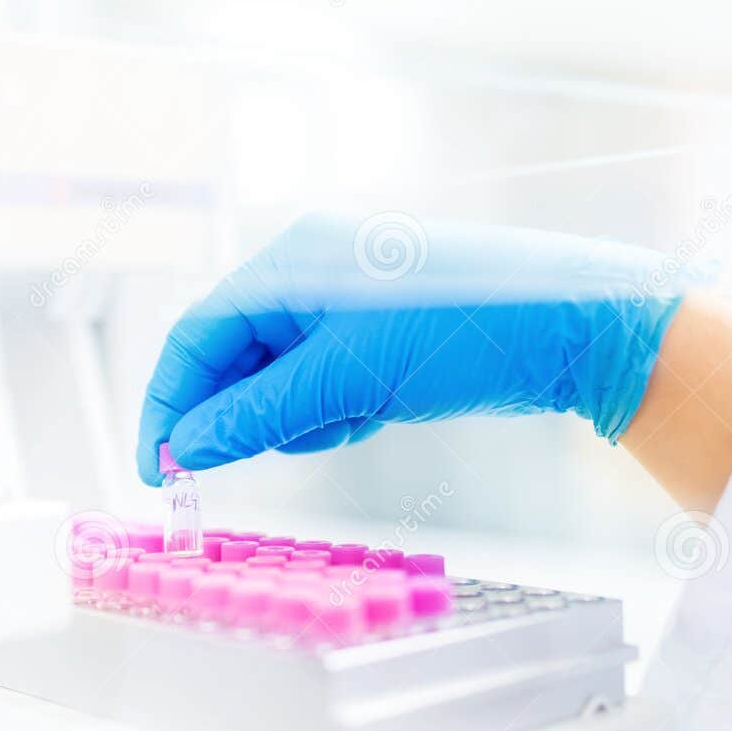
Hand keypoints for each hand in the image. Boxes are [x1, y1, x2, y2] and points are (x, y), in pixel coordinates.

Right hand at [135, 213, 693, 485]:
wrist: (573, 328)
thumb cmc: (464, 330)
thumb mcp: (347, 381)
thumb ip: (256, 415)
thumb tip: (187, 447)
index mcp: (291, 262)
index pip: (198, 334)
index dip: (170, 403)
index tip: (159, 468)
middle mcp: (310, 274)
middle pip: (234, 359)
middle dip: (245, 415)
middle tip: (255, 459)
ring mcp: (345, 305)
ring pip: (280, 380)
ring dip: (299, 417)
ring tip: (355, 417)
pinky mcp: (377, 336)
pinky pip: (324, 384)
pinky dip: (337, 412)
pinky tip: (380, 411)